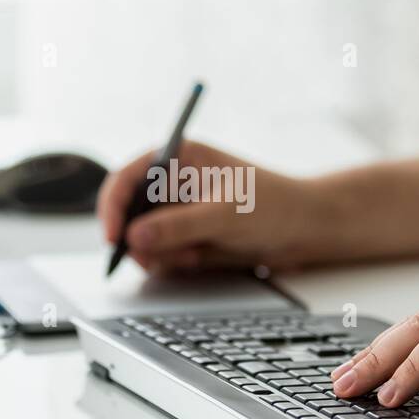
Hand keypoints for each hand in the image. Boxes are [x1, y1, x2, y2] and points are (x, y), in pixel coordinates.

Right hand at [96, 140, 327, 272]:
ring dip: (158, 253)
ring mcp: (178, 211)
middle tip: (148, 258)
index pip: (127, 178)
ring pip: (142, 238)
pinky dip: (172, 262)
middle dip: (135, 237)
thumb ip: (179, 226)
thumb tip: (135, 237)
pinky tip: (197, 259)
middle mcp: (172, 182)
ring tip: (191, 255)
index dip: (113, 207)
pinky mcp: (186, 235)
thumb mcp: (224, 214)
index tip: (113, 237)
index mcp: (177, 157)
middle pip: (128, 211)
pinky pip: (161, 254)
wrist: (305, 230)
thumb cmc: (274, 204)